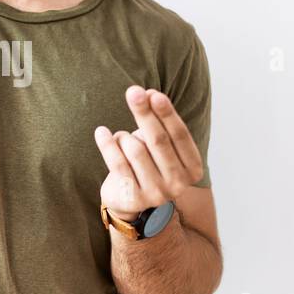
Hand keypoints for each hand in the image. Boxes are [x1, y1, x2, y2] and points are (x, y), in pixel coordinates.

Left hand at [94, 85, 203, 219]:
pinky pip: (117, 163)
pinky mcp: (134, 199)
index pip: (180, 135)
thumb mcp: (159, 145)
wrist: (130, 200)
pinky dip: (108, 144)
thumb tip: (146, 94)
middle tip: (133, 92)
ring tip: (121, 137)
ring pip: (136, 150)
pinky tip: (101, 132)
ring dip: (124, 137)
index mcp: (193, 168)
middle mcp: (178, 184)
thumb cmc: (148, 163)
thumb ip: (158, 122)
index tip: (152, 93)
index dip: (166, 114)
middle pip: (159, 141)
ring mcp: (157, 194)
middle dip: (145, 114)